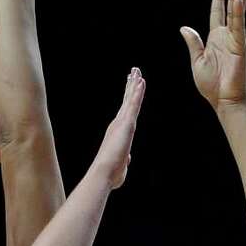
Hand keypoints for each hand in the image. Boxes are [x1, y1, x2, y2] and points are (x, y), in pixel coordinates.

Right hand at [92, 69, 145, 188]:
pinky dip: (137, 92)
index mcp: (117, 132)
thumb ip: (124, 161)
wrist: (104, 173)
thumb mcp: (121, 166)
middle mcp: (118, 124)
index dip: (128, 98)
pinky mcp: (127, 123)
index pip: (124, 112)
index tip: (130, 86)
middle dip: (130, 86)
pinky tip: (141, 81)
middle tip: (133, 72)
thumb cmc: (111, 174)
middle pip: (126, 101)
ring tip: (137, 70)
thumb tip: (127, 160)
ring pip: (130, 99)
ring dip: (134, 84)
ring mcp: (122, 122)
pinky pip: (134, 104)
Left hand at [180, 0, 245, 110]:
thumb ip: (193, 43)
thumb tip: (184, 28)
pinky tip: (238, 0)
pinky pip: (238, 27)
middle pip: (232, 8)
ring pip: (238, 12)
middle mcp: (227, 36)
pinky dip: (238, 13)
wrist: (224, 101)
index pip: (218, 13)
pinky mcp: (240, 46)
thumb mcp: (197, 61)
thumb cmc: (212, 85)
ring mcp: (235, 40)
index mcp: (216, 39)